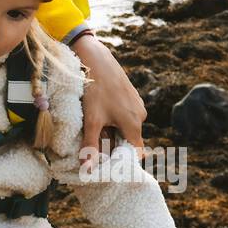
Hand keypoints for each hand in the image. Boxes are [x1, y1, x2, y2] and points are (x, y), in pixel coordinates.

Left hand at [71, 34, 146, 159]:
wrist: (95, 58)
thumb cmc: (95, 89)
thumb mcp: (92, 120)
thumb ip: (91, 145)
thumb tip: (87, 170)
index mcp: (134, 124)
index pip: (134, 153)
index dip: (121, 160)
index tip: (105, 163)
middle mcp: (140, 115)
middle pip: (128, 139)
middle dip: (112, 144)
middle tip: (93, 144)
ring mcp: (136, 103)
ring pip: (124, 125)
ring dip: (111, 130)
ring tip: (92, 125)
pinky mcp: (130, 94)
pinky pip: (124, 113)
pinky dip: (112, 117)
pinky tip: (97, 111)